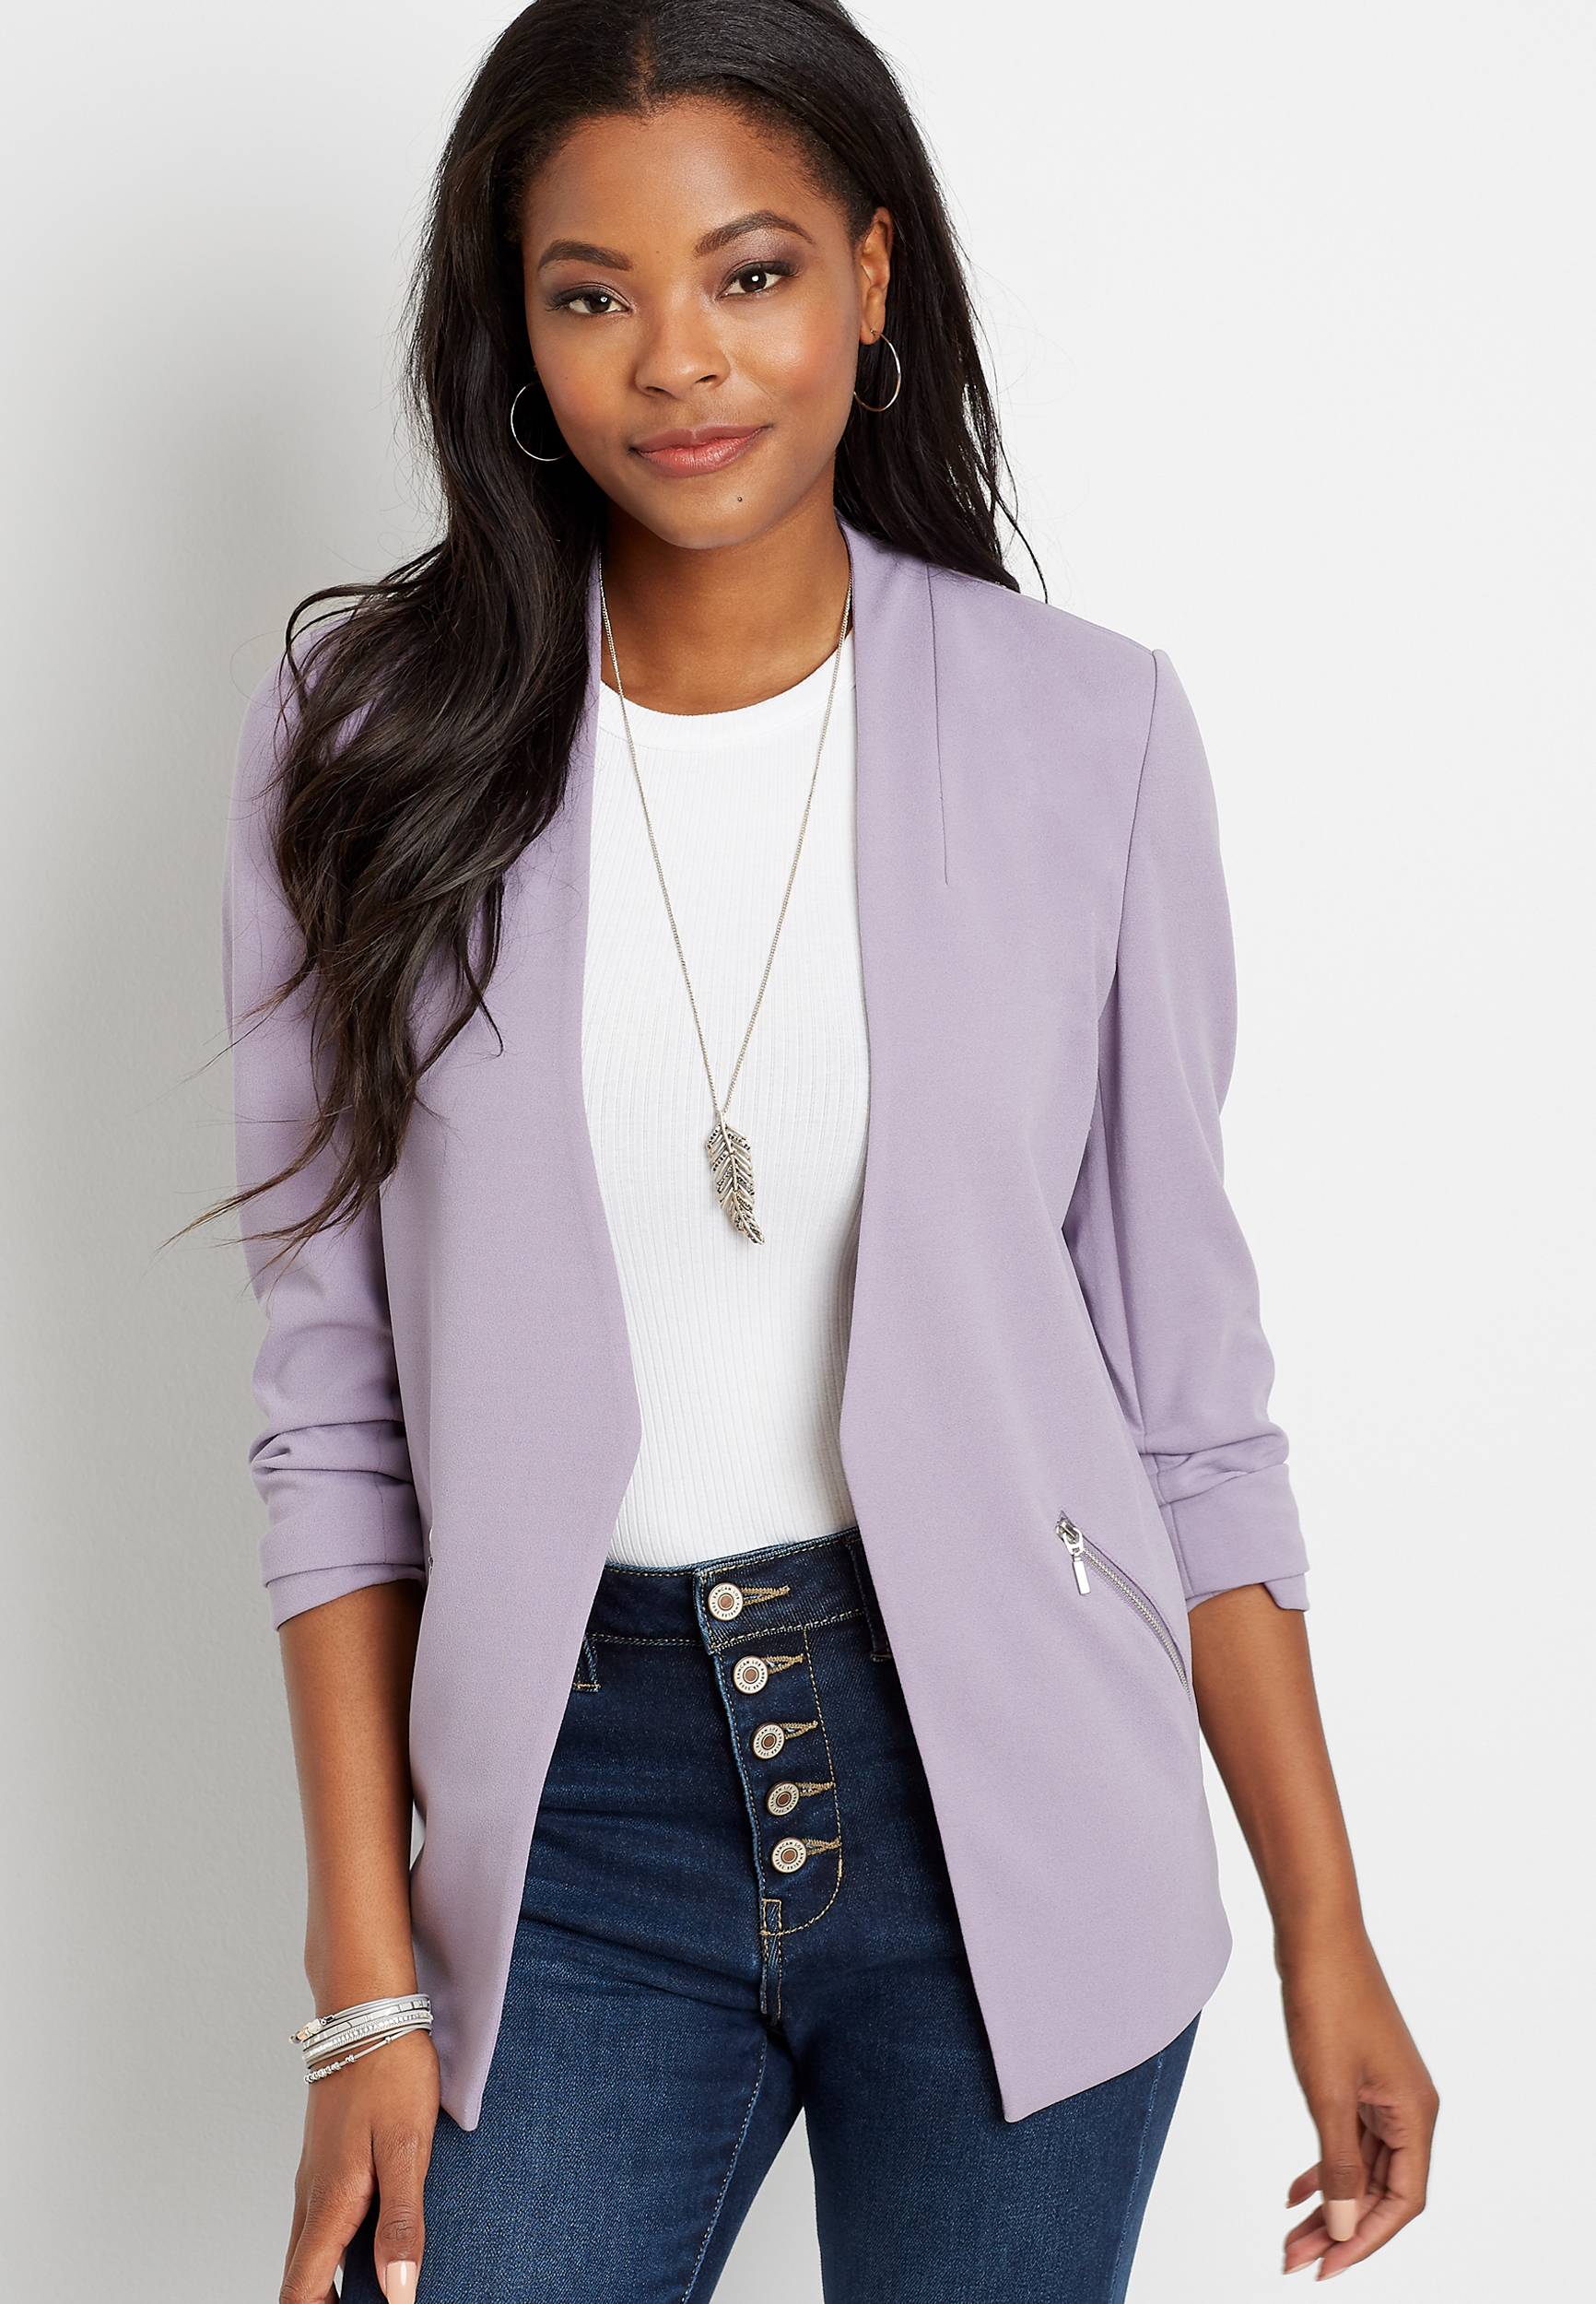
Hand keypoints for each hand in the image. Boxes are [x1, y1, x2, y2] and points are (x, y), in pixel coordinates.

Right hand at [280, 2028, 440, 2303]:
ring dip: (332, 2277)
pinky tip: (377, 2236)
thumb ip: (401, 2224)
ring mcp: (315, 2174)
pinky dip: (339, 2243)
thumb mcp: (407, 2149)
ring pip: (310, 2247)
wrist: (366, 2008)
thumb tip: (397, 2296)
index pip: (302, 2293)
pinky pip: (323, 2216)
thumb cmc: (391, 2072)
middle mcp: (312, 2195)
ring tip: (377, 2286)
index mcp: (330, 2203)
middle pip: (300, 2277)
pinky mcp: (327, 2156)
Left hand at [1278, 1924, 1437, 2279]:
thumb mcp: (1327, 2092)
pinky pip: (1349, 2139)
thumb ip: (1338, 2163)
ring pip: (1362, 2167)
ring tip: (1288, 2236)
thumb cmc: (1326, 2000)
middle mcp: (1408, 2107)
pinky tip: (1294, 2190)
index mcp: (1414, 2113)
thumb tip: (1342, 2228)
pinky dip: (1324, 2165)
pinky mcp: (1360, 2076)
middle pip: (1381, 2190)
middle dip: (1339, 2229)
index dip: (1365, 2241)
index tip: (1325, 2268)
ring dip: (1328, 2202)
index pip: (1402, 2202)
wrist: (1315, 1931)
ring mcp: (1384, 2091)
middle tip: (1293, 2259)